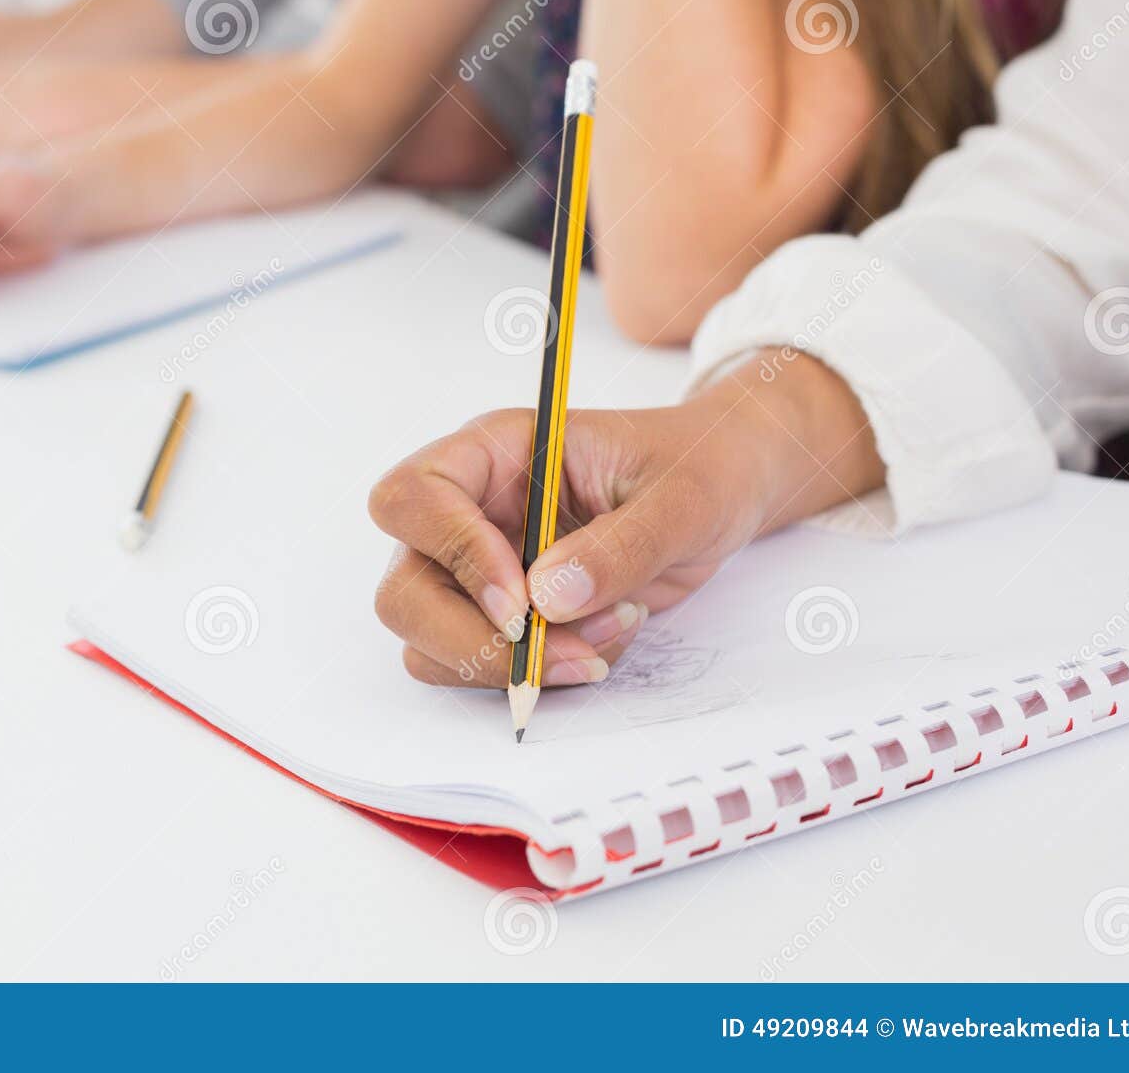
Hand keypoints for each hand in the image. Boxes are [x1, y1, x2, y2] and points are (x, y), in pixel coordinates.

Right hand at [368, 356, 882, 685]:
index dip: (452, 553)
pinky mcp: (502, 618)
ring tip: (610, 634)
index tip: (522, 602)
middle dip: (475, 639)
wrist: (724, 491)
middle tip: (563, 652)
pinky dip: (540, 675)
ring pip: (429, 643)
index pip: (413, 497)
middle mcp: (470, 511)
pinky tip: (603, 641)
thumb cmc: (699, 467)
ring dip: (515, 664)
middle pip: (404, 591)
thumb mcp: (683, 496)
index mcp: (496, 453)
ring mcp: (476, 570)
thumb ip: (622, 543)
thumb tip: (547, 599)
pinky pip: (481, 669)